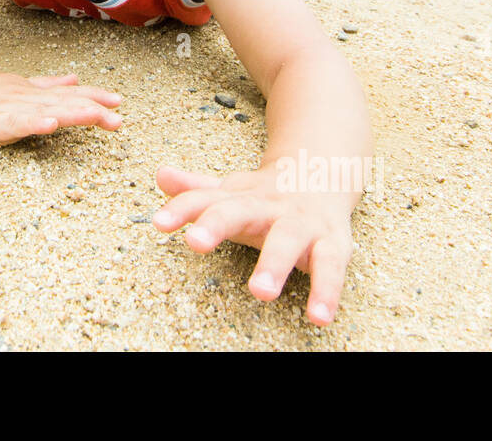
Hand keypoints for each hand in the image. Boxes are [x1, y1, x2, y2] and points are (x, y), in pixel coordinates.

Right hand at [0, 70, 122, 148]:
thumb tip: (76, 80)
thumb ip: (49, 86)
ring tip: (96, 117)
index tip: (119, 102)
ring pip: (45, 112)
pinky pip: (16, 124)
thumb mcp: (21, 87)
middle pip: (63, 105)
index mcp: (35, 95)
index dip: (94, 97)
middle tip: (118, 119)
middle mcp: (27, 100)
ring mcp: (10, 110)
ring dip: (71, 114)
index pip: (69, 95)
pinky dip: (33, 124)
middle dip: (92, 111)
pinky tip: (50, 125)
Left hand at [151, 164, 356, 325]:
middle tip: (195, 243)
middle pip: (241, 210)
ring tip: (260, 292)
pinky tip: (319, 316)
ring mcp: (302, 222)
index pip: (205, 198)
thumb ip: (196, 192)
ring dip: (274, 263)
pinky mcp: (332, 242)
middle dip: (218, 223)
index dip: (182, 208)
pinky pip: (331, 266)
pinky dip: (327, 291)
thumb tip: (161, 175)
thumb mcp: (231, 194)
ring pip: (287, 239)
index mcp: (240, 197)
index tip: (159, 223)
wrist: (323, 175)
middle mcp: (269, 206)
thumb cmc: (266, 197)